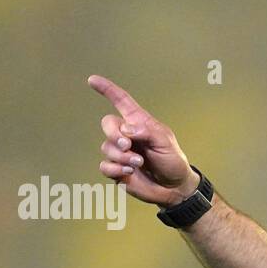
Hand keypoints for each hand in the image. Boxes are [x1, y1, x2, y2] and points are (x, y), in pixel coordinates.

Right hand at [88, 74, 198, 206]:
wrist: (174, 187)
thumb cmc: (172, 161)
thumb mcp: (166, 142)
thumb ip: (147, 132)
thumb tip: (126, 129)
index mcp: (139, 123)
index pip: (121, 101)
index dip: (108, 90)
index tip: (93, 80)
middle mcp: (127, 135)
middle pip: (107, 124)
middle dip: (114, 134)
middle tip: (127, 145)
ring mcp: (120, 152)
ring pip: (106, 147)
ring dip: (121, 156)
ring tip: (138, 163)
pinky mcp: (117, 169)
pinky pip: (105, 166)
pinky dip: (116, 169)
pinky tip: (129, 171)